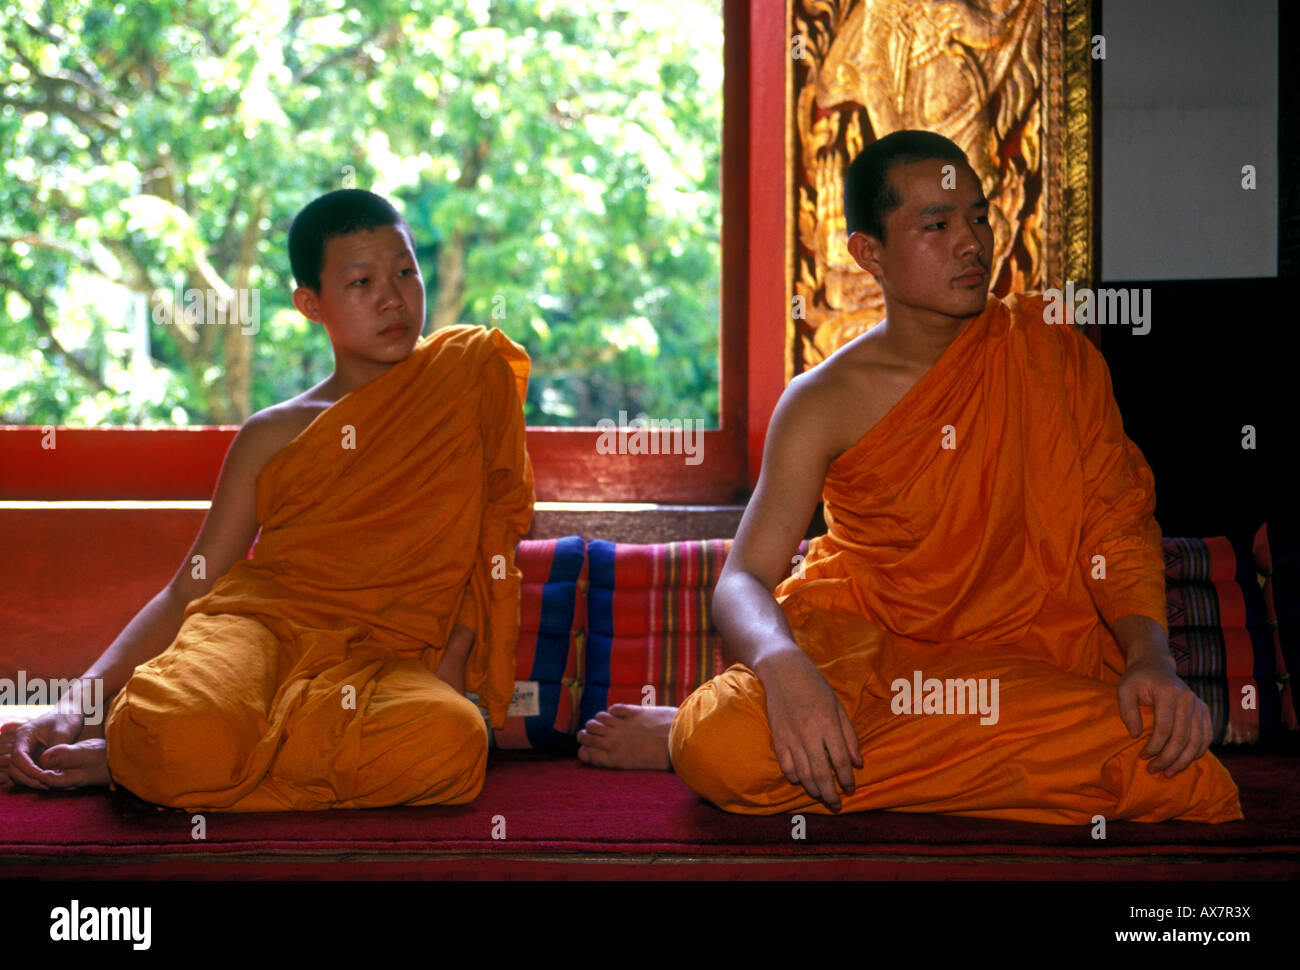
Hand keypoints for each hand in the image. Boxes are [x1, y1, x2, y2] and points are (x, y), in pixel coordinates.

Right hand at [1, 705, 83, 789]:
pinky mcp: (30, 758)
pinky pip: (26, 772)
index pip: (17, 757)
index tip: (43, 776)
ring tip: (49, 785)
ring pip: (17, 772)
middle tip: (47, 785)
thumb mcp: (63, 732)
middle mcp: (20, 744)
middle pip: (14, 768)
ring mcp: (24, 752)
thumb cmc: (67, 719)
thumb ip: (55, 749)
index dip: (28, 770)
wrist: (70, 713)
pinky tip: (49, 781)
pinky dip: (34, 779)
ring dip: (30, 781)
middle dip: (28, 778)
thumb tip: (47, 768)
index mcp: (24, 735)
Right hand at [757, 649, 862, 810]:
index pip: (839, 760)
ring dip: (814, 790)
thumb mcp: (838, 706)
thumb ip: (849, 735)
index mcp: (827, 724)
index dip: (846, 778)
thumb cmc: (815, 686)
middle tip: (836, 805)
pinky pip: (786, 766)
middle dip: (830, 794)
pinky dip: (795, 778)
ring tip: (822, 796)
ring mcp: (790, 737)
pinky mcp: (777, 738)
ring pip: (803, 774)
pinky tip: (802, 781)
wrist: (782, 671)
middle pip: (820, 774)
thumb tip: (858, 763)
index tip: (850, 788)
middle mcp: (809, 734)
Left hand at [1117, 658, 1211, 777]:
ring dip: (1183, 761)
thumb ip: (1127, 710)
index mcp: (1169, 693)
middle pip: (1182, 738)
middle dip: (1168, 758)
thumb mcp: (1125, 689)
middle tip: (1154, 769)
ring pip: (1197, 741)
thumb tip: (1135, 734)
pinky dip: (1197, 752)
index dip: (1154, 747)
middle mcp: (1188, 699)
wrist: (1156, 666)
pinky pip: (1206, 737)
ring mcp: (1199, 705)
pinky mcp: (1204, 711)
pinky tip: (1184, 761)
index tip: (1142, 757)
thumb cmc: (1138, 679)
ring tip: (1168, 772)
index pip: (1164, 728)